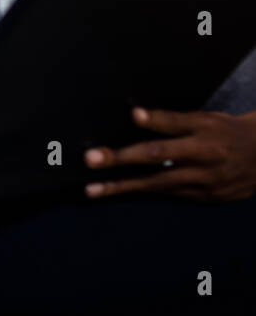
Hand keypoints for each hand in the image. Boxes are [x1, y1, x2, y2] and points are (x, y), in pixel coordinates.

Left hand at [84, 107, 255, 201]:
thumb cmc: (225, 132)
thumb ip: (170, 120)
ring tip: (92, 190)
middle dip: (121, 161)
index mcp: (203, 140)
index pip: (171, 130)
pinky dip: (142, 194)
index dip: (152, 124)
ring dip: (122, 187)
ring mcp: (202, 186)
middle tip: (90, 160)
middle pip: (157, 161)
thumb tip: (136, 115)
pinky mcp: (202, 200)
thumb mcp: (204, 120)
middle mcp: (202, 164)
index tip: (129, 117)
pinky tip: (118, 193)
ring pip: (156, 186)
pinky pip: (166, 196)